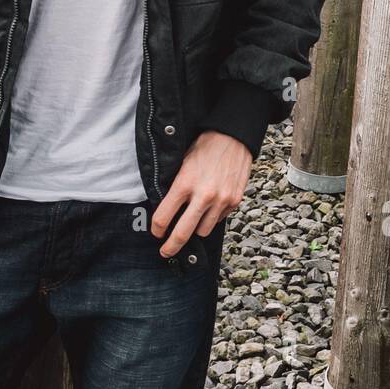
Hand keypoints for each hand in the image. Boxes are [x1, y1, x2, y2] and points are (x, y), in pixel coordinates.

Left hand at [150, 130, 251, 257]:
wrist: (233, 137)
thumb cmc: (204, 147)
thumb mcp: (182, 164)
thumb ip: (175, 187)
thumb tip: (164, 208)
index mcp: (184, 184)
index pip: (163, 217)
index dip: (156, 229)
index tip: (156, 232)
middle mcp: (203, 195)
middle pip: (182, 233)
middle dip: (171, 247)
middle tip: (165, 252)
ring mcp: (221, 201)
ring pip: (202, 231)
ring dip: (195, 229)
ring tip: (191, 222)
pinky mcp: (234, 202)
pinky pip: (218, 220)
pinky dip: (212, 217)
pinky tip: (209, 207)